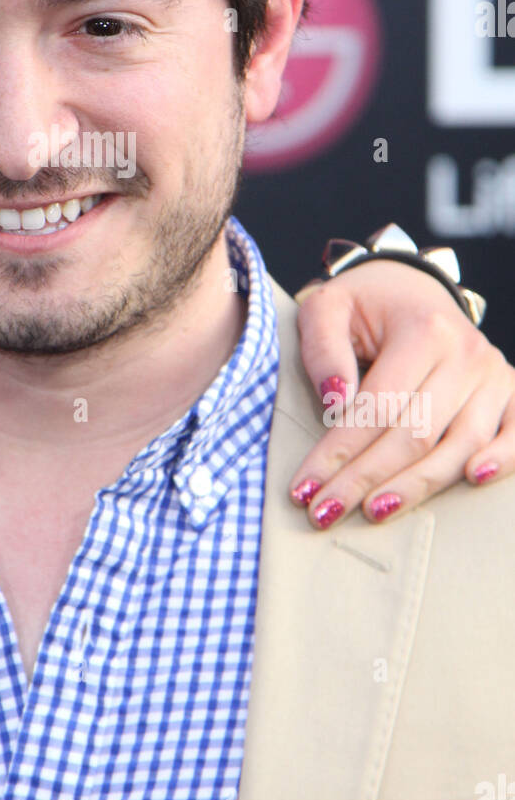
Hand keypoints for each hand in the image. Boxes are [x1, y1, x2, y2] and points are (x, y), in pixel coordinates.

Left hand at [290, 260, 514, 527]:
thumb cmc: (364, 303)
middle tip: (326, 512)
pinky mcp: (509, 392)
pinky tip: (473, 480)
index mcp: (422, 329)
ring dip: (417, 485)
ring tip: (375, 510)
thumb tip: (336, 402)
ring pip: (460, 444)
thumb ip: (323, 349)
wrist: (412, 287)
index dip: (339, 451)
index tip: (305, 488)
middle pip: (415, 432)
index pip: (376, 405)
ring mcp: (493, 375)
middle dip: (366, 477)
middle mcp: (466, 352)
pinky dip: (502, 460)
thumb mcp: (327, 307)